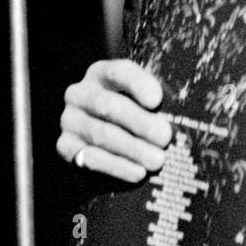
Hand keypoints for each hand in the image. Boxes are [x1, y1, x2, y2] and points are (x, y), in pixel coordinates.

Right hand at [57, 58, 172, 182]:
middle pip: (109, 105)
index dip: (138, 84)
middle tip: (165, 137)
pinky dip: (117, 166)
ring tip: (158, 160)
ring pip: (101, 134)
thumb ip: (155, 102)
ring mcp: (70, 120)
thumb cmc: (133, 117)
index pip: (118, 72)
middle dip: (140, 122)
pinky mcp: (65, 147)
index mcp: (100, 74)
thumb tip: (181, 113)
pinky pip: (91, 158)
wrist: (103, 147)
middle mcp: (79, 94)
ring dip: (132, 148)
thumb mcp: (141, 101)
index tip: (157, 100)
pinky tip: (138, 172)